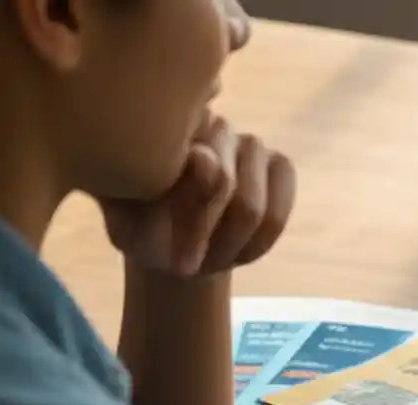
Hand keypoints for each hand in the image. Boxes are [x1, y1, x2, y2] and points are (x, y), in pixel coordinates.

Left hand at [100, 112, 295, 277]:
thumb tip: (207, 159)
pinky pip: (278, 212)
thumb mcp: (137, 225)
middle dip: (207, 238)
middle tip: (189, 268)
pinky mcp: (279, 164)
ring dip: (231, 246)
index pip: (185, 169)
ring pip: (251, 207)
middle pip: (222, 189)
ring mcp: (249, 142)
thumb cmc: (143, 230)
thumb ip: (172, 192)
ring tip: (211, 263)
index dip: (185, 222)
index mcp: (162, 129)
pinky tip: (239, 254)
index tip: (174, 262)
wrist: (173, 244)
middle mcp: (209, 123)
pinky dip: (259, 245)